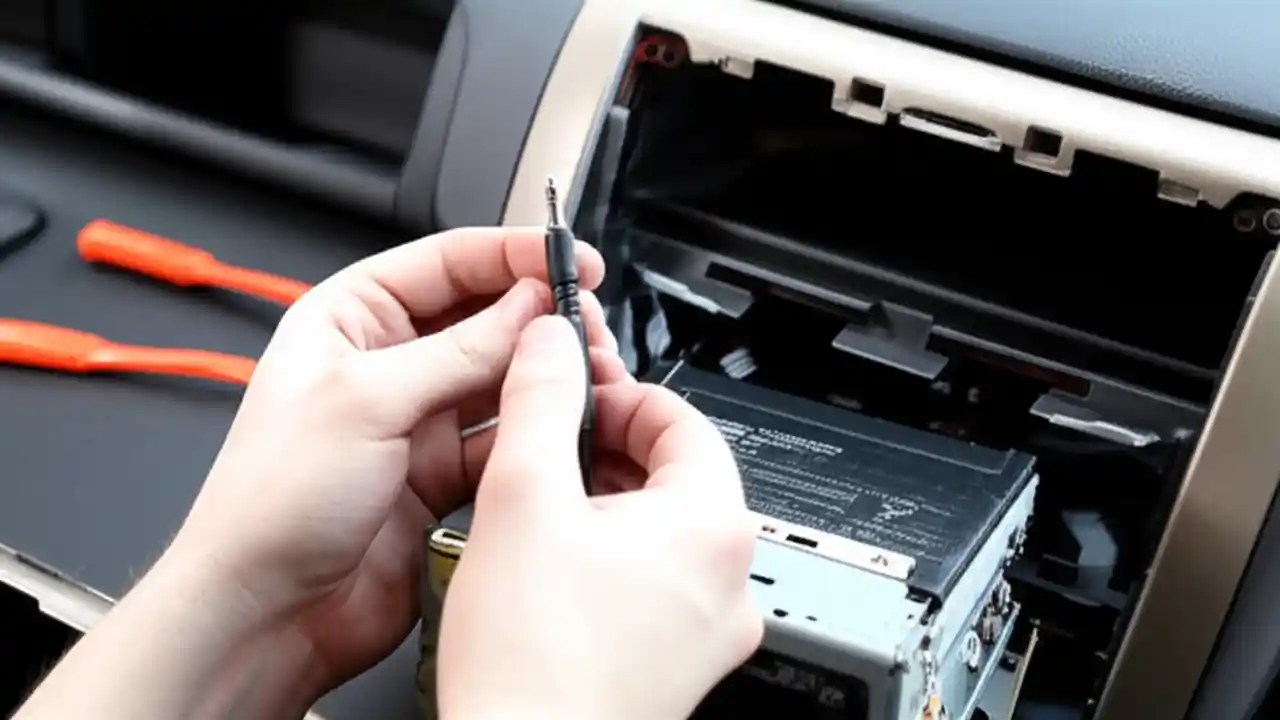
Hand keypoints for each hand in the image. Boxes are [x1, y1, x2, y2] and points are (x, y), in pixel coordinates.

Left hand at [169, 228, 614, 693]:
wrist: (266, 614)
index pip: (448, 262)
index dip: (515, 255)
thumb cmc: (272, 501)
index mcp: (351, 318)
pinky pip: (506, 438)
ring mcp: (418, 421)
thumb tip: (529, 306)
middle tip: (586, 329)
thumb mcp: (367, 401)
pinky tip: (560, 430)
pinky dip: (538, 433)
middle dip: (541, 319)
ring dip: (546, 376)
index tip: (571, 262)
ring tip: (586, 379)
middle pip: (487, 317)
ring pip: (504, 379)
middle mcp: (388, 363)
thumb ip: (460, 350)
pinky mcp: (443, 476)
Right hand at [437, 316, 763, 719]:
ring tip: (539, 503)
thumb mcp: (521, 497)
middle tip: (546, 439)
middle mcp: (729, 581)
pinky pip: (655, 582)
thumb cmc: (532, 664)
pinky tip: (552, 563)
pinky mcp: (680, 664)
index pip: (683, 419)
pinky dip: (610, 555)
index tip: (572, 390)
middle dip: (607, 445)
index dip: (619, 392)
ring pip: (662, 530)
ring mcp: (710, 630)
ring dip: (605, 499)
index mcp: (714, 528)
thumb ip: (540, 401)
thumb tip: (552, 345)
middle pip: (677, 474)